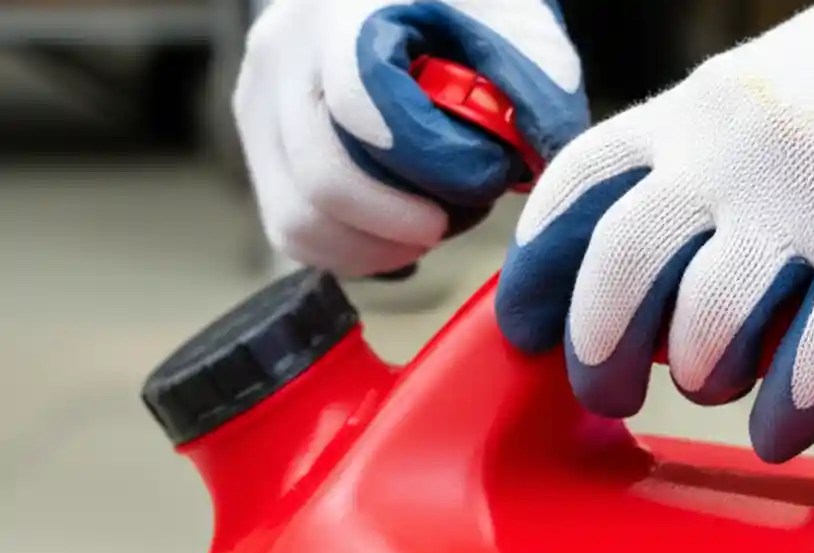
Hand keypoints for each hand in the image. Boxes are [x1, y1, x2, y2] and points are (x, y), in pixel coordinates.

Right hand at [234, 0, 588, 276]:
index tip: (484, 180)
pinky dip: (350, 252)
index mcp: (345, 8)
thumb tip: (540, 168)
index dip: (430, 162)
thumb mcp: (516, 26)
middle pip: (322, 180)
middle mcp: (284, 51)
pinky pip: (289, 231)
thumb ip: (537, 88)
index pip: (362, 103)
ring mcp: (258, 100)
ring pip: (298, 219)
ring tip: (431, 225)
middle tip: (457, 217)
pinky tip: (398, 233)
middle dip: (402, 222)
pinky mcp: (257, 146)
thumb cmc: (465, 9)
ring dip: (377, 246)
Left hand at [496, 0, 813, 461]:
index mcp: (693, 109)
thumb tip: (623, 261)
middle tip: (606, 394)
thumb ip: (686, 158)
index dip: (536, 270)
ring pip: (711, 325)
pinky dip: (786, 411)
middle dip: (599, 350)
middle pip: (623, 269)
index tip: (526, 327)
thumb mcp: (749, 93)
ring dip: (701, 376)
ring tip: (715, 384)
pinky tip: (780, 429)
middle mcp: (735, 150)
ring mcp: (812, 198)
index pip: (578, 189)